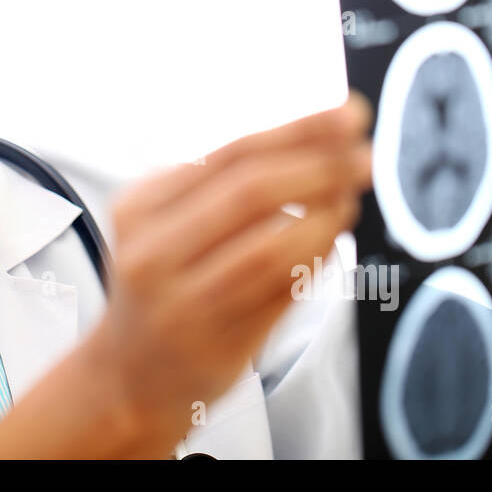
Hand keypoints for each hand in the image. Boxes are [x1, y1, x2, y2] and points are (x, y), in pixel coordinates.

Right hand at [89, 91, 372, 453]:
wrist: (127, 376)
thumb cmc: (159, 288)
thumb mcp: (162, 225)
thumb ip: (220, 187)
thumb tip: (316, 141)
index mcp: (141, 209)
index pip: (231, 154)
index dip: (298, 131)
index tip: (346, 116)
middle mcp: (155, 253)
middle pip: (251, 193)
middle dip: (320, 167)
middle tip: (363, 157)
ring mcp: (186, 303)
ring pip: (272, 247)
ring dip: (325, 217)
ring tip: (350, 199)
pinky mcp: (219, 343)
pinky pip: (282, 293)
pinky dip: (315, 260)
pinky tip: (332, 240)